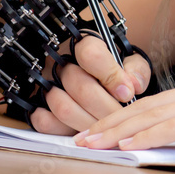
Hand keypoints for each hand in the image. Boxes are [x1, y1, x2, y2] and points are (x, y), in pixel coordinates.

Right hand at [29, 35, 151, 134]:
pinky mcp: (37, 106)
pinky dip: (64, 129)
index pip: (90, 54)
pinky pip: (44, 122)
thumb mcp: (132, 65)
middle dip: (105, 107)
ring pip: (63, 107)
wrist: (99, 81)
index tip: (127, 93)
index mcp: (85, 45)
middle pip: (79, 86)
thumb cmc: (117, 72)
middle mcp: (61, 62)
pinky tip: (83, 129)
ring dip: (88, 122)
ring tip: (105, 126)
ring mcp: (46, 84)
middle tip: (120, 118)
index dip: (110, 76)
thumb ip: (137, 71)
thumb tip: (133, 85)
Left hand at [72, 78, 174, 166]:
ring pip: (155, 115)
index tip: (96, 131)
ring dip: (119, 130)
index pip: (152, 105)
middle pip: (146, 107)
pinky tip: (128, 145)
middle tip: (80, 137)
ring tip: (92, 142)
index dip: (120, 117)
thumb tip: (163, 149)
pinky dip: (148, 136)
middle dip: (109, 122)